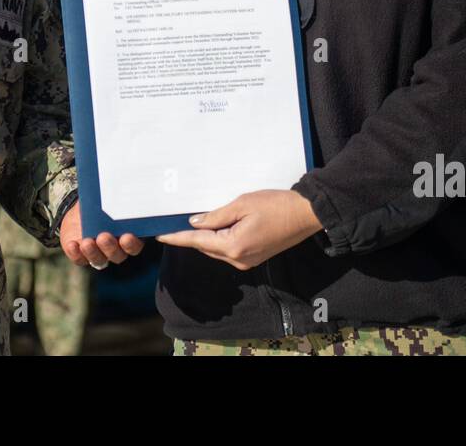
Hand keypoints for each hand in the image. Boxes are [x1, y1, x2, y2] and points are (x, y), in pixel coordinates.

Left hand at [59, 203, 142, 269]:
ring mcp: (98, 254)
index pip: (135, 245)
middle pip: (118, 255)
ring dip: (93, 252)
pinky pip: (79, 259)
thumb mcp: (108, 201)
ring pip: (99, 260)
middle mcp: (116, 249)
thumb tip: (118, 183)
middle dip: (111, 247)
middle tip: (104, 236)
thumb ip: (114, 199)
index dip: (132, 243)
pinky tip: (72, 245)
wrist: (81, 213)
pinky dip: (75, 253)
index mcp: (128, 236)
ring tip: (87, 242)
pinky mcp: (81, 256)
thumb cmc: (101, 205)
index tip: (128, 235)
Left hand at [156, 189, 322, 269]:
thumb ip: (216, 216)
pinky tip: (215, 227)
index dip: (177, 237)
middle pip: (206, 248)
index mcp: (233, 246)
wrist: (305, 214)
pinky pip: (229, 251)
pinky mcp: (254, 259)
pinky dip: (219, 240)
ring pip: (217, 250)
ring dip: (206, 238)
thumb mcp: (242, 204)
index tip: (160, 235)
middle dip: (190, 237)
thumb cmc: (276, 205)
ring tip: (193, 223)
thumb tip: (195, 223)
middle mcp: (238, 259)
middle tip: (173, 223)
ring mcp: (247, 262)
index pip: (197, 242)